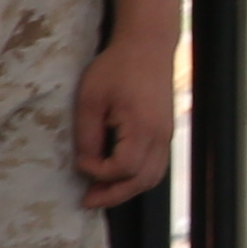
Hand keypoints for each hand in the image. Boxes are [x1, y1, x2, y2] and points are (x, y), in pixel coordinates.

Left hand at [74, 35, 175, 209]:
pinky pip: (156, 166)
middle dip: (114, 195)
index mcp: (142, 128)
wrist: (147, 46)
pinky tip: (118, 176)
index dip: (99, 172)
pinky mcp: (165, 132)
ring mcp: (166, 136)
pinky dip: (137, 178)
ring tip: (103, 193)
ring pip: (152, 177)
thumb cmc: (117, 68)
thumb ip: (87, 134)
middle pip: (142, 181)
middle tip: (89, 200)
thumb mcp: (91, 98)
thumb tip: (86, 161)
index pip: (123, 167)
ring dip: (127, 190)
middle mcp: (160, 137)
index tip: (80, 162)